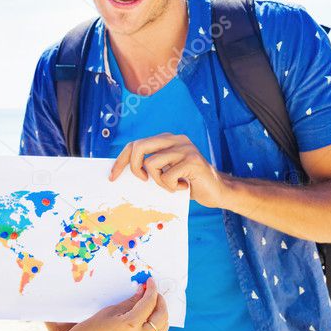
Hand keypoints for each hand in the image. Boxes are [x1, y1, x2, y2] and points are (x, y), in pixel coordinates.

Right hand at [63, 278, 167, 330]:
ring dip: (161, 315)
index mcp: (130, 326)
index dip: (152, 290)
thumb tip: (142, 291)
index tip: (151, 281)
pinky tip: (149, 318)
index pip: (149, 304)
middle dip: (160, 302)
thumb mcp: (109, 312)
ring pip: (162, 330)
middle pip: (161, 317)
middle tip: (153, 291)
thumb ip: (129, 302)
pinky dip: (156, 326)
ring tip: (153, 303)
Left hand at [110, 133, 227, 207]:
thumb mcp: (165, 172)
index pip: (135, 144)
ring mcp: (185, 148)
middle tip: (142, 180)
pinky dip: (172, 187)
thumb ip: (150, 167)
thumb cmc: (188, 183)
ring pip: (152, 164)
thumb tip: (122, 172)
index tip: (113, 176)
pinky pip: (167, 176)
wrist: (218, 191)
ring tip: (172, 185)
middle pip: (139, 146)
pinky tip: (184, 187)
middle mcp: (175, 139)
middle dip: (133, 166)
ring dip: (159, 181)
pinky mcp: (192, 160)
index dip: (121, 160)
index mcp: (167, 140)